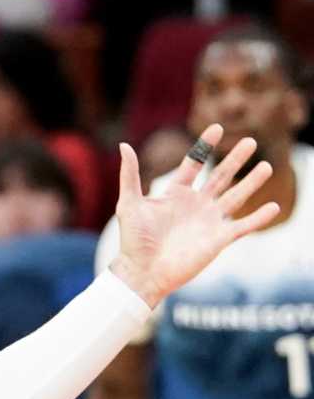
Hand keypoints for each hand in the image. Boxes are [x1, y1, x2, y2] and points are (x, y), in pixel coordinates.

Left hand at [108, 123, 279, 306]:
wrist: (143, 271)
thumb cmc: (133, 240)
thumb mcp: (129, 203)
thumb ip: (130, 174)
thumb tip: (124, 145)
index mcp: (176, 194)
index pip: (195, 164)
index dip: (205, 146)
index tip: (218, 127)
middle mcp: (196, 205)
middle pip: (221, 176)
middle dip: (235, 159)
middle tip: (251, 141)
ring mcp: (210, 221)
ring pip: (236, 196)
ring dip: (252, 182)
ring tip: (267, 166)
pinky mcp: (220, 239)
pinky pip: (244, 226)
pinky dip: (259, 218)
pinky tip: (273, 206)